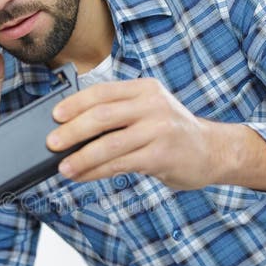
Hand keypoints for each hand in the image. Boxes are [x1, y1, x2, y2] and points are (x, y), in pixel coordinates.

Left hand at [46, 77, 265, 192]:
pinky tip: (83, 176)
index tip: (54, 116)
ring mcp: (159, 130)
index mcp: (145, 89)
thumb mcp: (149, 112)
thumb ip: (119, 114)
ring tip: (63, 167)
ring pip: (109, 143)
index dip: (75, 104)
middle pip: (102, 115)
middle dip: (72, 130)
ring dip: (81, 157)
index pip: (102, 92)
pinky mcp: (161, 155)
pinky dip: (96, 171)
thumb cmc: (172, 133)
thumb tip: (72, 130)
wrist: (213, 151)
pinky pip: (120, 164)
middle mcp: (152, 105)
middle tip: (52, 143)